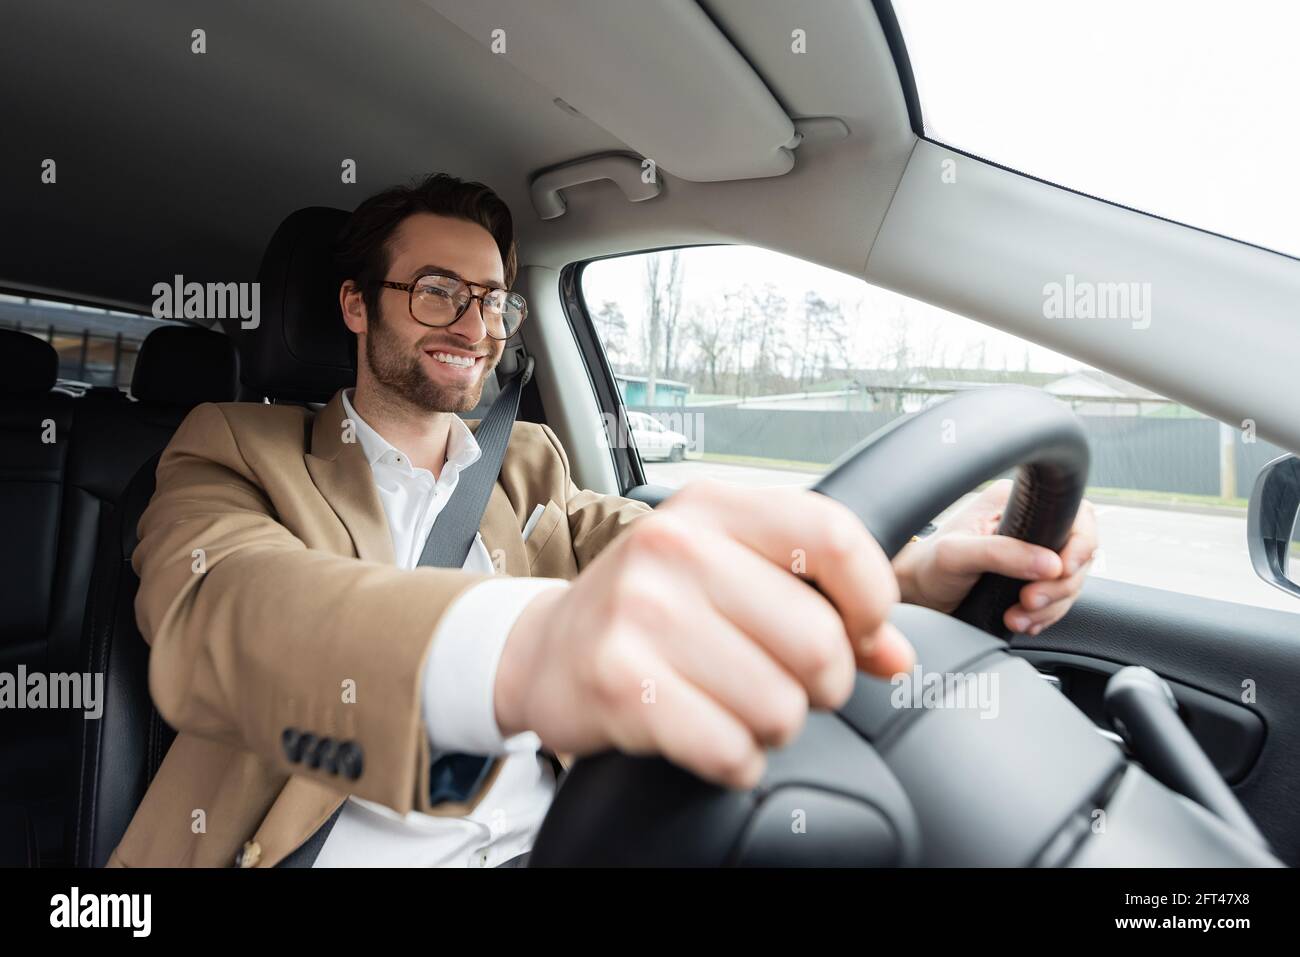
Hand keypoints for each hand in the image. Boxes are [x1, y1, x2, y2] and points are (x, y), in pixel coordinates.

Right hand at [494, 480, 913, 788]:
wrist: (547, 649)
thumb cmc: (652, 607)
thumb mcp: (730, 573)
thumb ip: (819, 600)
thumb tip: (896, 655)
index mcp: (713, 508)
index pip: (832, 536)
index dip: (871, 597)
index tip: (865, 632)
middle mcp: (674, 549)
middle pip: (818, 639)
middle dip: (822, 684)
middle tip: (790, 684)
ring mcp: (642, 614)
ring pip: (780, 706)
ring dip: (774, 726)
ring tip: (738, 706)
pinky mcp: (620, 682)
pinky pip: (729, 749)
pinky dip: (736, 761)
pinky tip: (714, 738)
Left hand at [892, 479, 1097, 634]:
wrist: (919, 592)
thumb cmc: (929, 565)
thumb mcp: (956, 555)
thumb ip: (1001, 554)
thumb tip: (1051, 564)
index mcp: (1014, 501)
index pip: (1075, 515)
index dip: (1079, 546)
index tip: (1061, 572)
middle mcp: (1030, 522)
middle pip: (1079, 554)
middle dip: (1059, 586)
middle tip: (1029, 602)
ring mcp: (1034, 551)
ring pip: (1071, 581)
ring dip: (1051, 606)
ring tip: (1018, 617)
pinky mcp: (1032, 577)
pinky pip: (1059, 599)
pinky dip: (1046, 615)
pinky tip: (1023, 621)